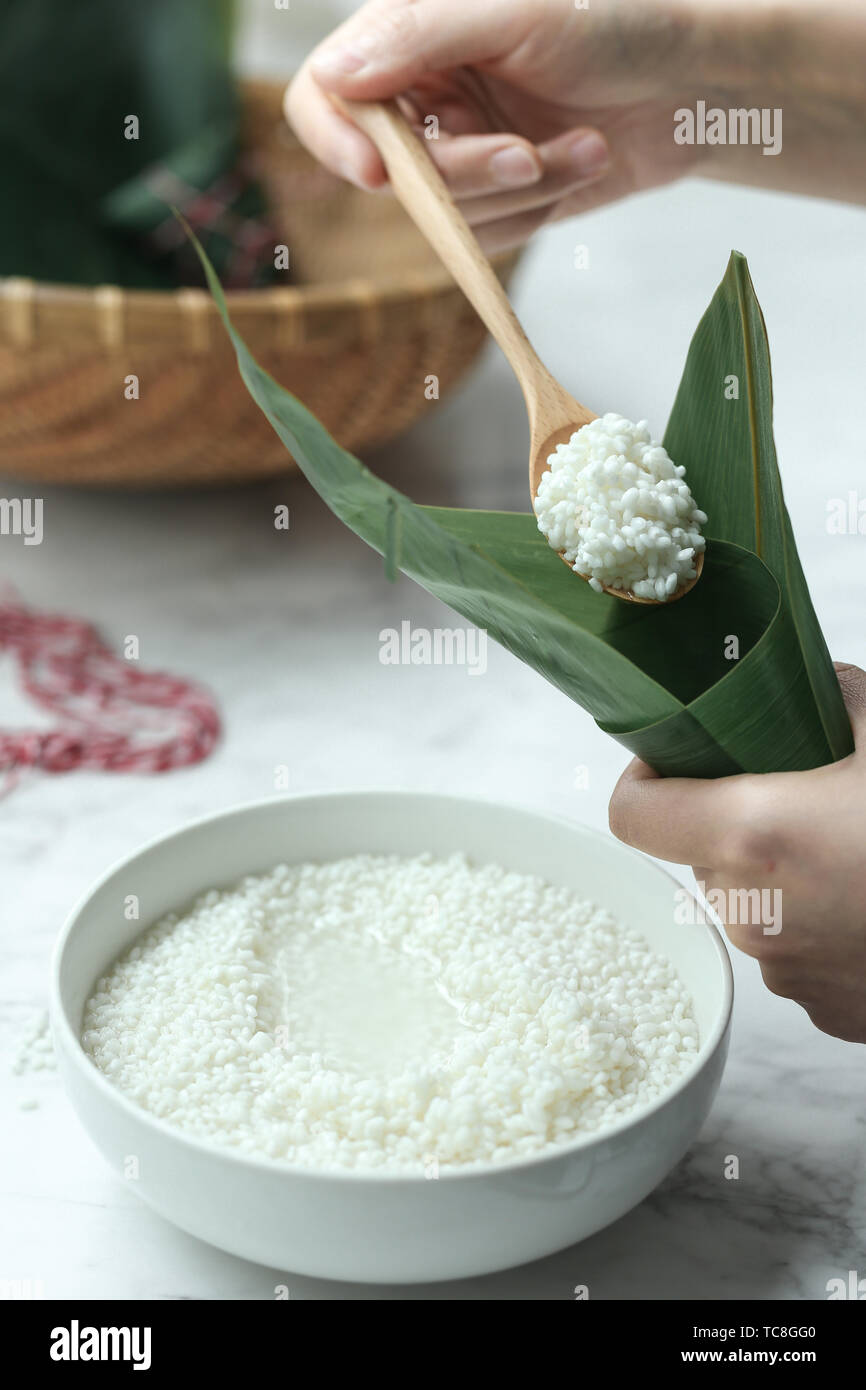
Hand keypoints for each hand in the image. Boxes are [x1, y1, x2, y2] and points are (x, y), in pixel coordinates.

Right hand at [285, 0, 865, 254]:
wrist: (701, 78)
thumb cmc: (620, 21)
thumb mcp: (517, 13)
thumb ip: (420, 37)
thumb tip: (335, 79)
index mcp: (410, 36)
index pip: (325, 96)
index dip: (338, 140)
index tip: (381, 173)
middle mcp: (426, 96)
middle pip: (392, 174)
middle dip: (467, 174)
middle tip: (527, 155)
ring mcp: (463, 152)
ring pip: (446, 217)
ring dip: (524, 189)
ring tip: (584, 143)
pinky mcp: (503, 199)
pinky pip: (489, 239)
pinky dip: (542, 210)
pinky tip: (584, 161)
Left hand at [609, 664, 865, 1043]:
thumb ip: (838, 697)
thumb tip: (814, 688)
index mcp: (754, 836)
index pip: (633, 814)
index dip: (646, 779)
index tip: (676, 760)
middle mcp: (753, 916)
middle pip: (702, 858)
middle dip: (738, 823)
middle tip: (802, 797)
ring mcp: (790, 974)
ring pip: (752, 908)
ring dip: (785, 878)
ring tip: (858, 854)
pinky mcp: (828, 1014)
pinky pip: (798, 955)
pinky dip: (822, 928)